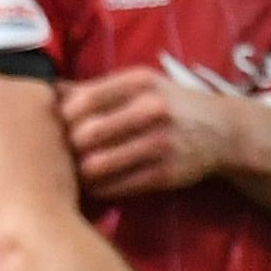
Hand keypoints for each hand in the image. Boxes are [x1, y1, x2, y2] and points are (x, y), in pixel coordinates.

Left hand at [56, 68, 251, 201]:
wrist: (223, 130)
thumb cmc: (169, 103)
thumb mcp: (139, 84)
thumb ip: (95, 88)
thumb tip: (47, 91)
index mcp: (140, 82)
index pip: (82, 100)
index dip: (62, 117)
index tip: (60, 126)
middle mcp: (152, 110)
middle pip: (86, 134)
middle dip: (68, 147)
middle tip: (65, 152)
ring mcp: (161, 144)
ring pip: (97, 164)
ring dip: (80, 171)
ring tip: (76, 170)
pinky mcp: (167, 174)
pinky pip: (117, 186)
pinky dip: (99, 188)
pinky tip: (96, 184)